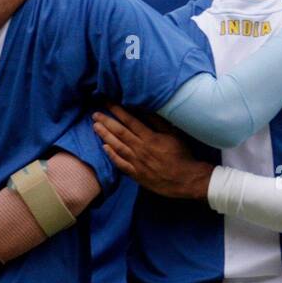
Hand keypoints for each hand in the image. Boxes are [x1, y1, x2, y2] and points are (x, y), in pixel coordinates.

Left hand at [92, 104, 212, 199]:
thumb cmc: (182, 156)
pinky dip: (112, 155)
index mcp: (150, 138)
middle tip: (95, 114)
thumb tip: (146, 110)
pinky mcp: (136, 174)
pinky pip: (120, 164)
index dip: (117, 110)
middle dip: (106, 121)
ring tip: (95, 126)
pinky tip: (104, 148)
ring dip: (105, 135)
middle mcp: (140, 149)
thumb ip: (159, 123)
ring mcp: (137, 162)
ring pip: (117, 146)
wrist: (186, 180)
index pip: (130, 120)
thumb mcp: (174, 136)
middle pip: (120, 132)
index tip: (107, 102)